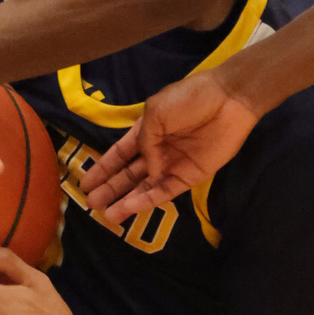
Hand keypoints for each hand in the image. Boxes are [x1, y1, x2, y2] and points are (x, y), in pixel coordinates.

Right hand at [80, 69, 262, 222]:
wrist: (228, 100)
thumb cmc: (189, 99)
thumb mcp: (156, 112)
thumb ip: (144, 142)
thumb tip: (147, 171)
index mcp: (146, 131)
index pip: (119, 154)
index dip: (102, 168)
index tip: (85, 183)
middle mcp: (157, 151)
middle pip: (128, 174)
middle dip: (110, 188)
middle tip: (91, 204)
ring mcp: (173, 165)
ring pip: (144, 187)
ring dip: (125, 200)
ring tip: (107, 215)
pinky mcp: (190, 176)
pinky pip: (165, 192)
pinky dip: (148, 200)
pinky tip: (131, 207)